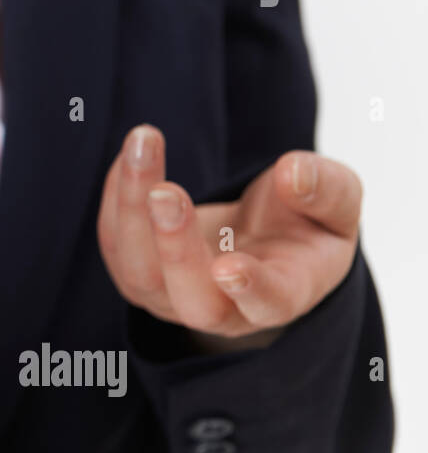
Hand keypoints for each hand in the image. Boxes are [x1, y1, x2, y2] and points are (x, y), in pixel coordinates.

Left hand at [97, 125, 360, 345]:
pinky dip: (118, 192)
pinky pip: (114, 240)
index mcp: (285, 294)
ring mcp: (172, 297)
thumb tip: (293, 174)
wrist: (262, 239)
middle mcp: (224, 309)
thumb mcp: (337, 204)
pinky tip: (135, 151)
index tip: (229, 265)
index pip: (268, 304)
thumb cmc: (305, 224)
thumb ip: (327, 190)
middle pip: (192, 299)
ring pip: (139, 271)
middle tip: (166, 193)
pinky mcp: (136, 272)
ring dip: (132, 207)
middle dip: (175, 247)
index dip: (250, 289)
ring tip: (144, 143)